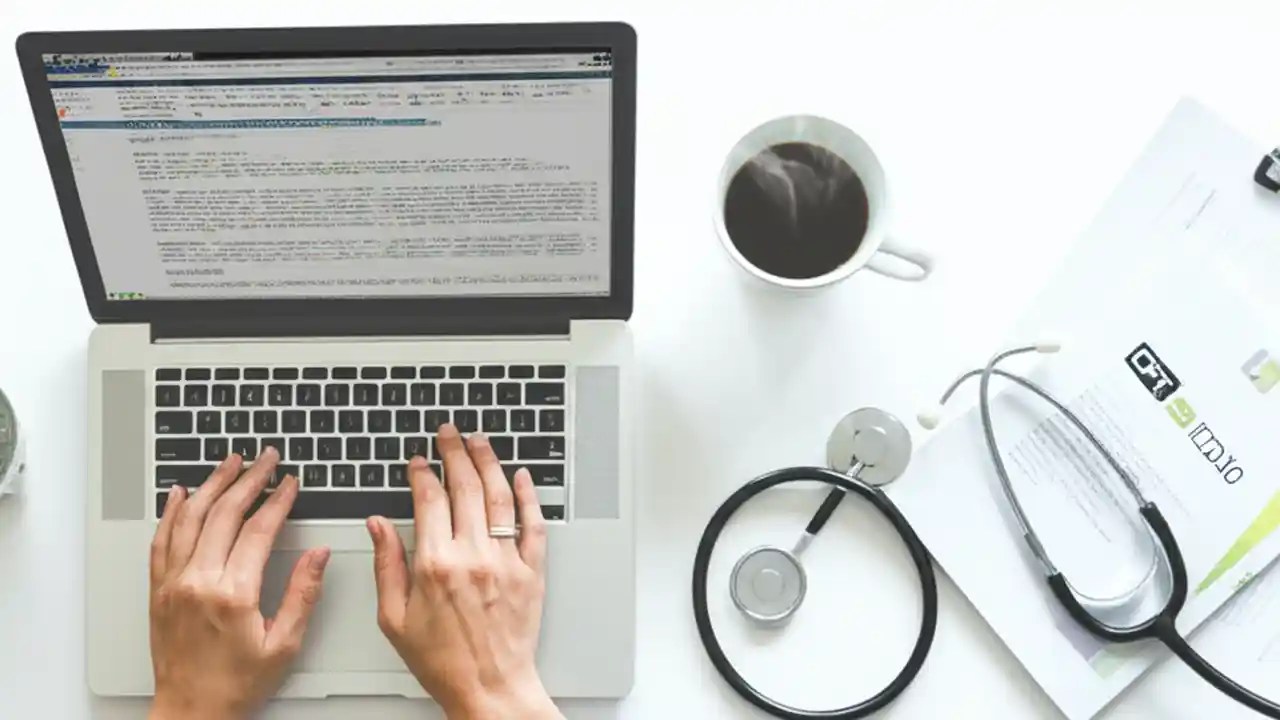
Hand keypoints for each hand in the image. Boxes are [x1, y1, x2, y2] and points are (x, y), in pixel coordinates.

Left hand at [148, 448, 330, 719]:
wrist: (190, 712)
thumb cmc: (235, 685)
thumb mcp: (284, 645)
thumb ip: (303, 594)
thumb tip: (318, 555)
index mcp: (233, 595)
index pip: (259, 530)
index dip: (278, 500)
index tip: (291, 483)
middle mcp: (198, 582)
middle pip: (224, 514)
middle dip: (249, 479)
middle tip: (266, 459)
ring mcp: (173, 584)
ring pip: (191, 519)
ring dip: (212, 485)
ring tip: (230, 463)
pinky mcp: (158, 590)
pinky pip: (161, 541)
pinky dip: (171, 512)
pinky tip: (181, 494)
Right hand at [368, 425, 559, 719]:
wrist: (490, 688)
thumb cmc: (442, 661)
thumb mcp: (395, 618)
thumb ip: (385, 565)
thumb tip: (378, 525)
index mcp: (434, 565)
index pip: (428, 500)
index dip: (421, 473)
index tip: (418, 461)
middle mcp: (472, 556)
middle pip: (464, 487)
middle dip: (454, 452)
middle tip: (449, 434)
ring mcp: (505, 561)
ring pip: (499, 496)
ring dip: (488, 462)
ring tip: (480, 441)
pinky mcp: (531, 571)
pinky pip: (533, 524)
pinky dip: (528, 495)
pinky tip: (522, 476)